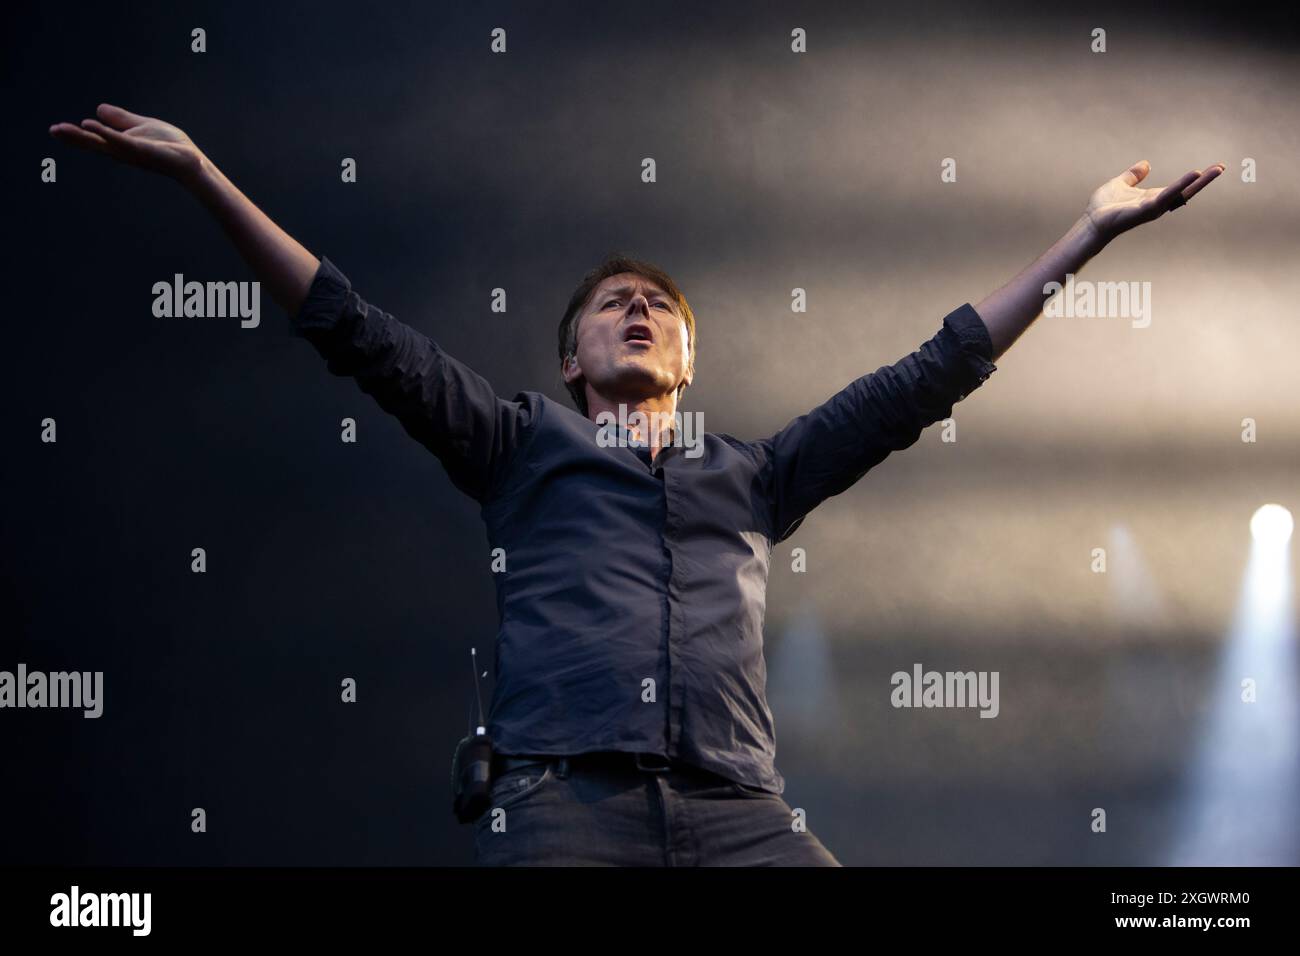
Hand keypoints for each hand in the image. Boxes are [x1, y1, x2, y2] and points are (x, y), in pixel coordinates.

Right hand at [49, 104, 206, 185]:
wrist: (189, 159)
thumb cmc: (168, 146)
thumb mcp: (140, 126)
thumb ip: (120, 120)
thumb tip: (98, 109)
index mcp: (120, 144)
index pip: (94, 138)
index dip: (76, 135)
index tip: (56, 129)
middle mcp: (121, 150)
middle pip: (93, 143)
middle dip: (73, 137)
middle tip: (52, 130)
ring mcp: (130, 151)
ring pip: (101, 143)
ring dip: (81, 137)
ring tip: (60, 130)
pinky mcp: (140, 150)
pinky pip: (120, 140)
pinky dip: (104, 133)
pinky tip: (89, 125)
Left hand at [1083, 159, 1225, 244]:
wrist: (1091, 221)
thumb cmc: (1103, 207)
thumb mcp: (1120, 183)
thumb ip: (1134, 175)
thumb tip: (1146, 163)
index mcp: (1154, 197)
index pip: (1180, 186)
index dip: (1195, 178)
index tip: (1213, 168)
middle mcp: (1158, 203)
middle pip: (1187, 191)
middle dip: (1205, 180)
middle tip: (1222, 167)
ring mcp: (1154, 207)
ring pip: (1181, 193)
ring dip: (1199, 182)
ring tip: (1216, 169)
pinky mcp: (1147, 209)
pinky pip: (1167, 196)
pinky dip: (1180, 185)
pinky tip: (1194, 174)